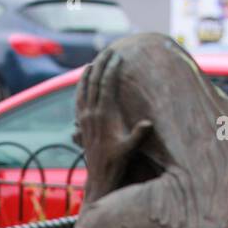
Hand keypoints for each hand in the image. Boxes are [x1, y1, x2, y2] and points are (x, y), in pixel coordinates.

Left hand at [75, 56, 152, 204]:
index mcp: (103, 115)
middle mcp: (90, 114)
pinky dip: (80, 88)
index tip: (117, 56)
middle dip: (100, 65)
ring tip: (92, 62)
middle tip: (107, 51)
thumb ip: (138, 134)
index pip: (106, 85)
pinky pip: (78, 101)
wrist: (99, 176)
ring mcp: (84, 118)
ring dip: (87, 75)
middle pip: (93, 82)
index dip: (111, 70)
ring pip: (82, 90)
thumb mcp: (129, 148)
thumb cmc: (117, 161)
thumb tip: (148, 123)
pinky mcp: (81, 124)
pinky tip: (83, 84)